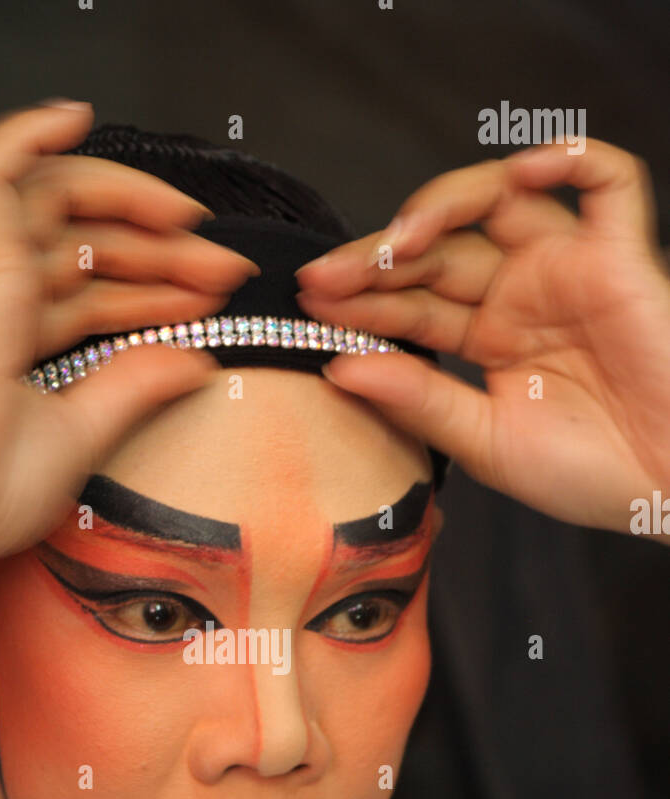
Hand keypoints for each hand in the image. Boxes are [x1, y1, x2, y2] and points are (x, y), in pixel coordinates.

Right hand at [0, 101, 257, 595]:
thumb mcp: (76, 437)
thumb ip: (132, 390)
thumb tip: (194, 360)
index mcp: (5, 338)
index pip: (90, 291)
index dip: (155, 291)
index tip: (213, 301)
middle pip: (81, 241)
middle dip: (161, 250)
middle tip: (226, 267)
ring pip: (53, 202)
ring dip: (130, 204)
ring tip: (194, 224)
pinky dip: (24, 133)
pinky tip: (73, 116)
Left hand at [294, 138, 669, 538]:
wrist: (666, 491)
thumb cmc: (587, 475)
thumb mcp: (486, 444)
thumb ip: (418, 402)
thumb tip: (338, 367)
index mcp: (488, 339)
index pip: (411, 302)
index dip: (361, 299)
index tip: (310, 304)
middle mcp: (522, 295)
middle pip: (439, 249)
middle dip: (379, 257)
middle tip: (328, 276)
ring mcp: (568, 270)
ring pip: (500, 198)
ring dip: (443, 205)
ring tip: (400, 241)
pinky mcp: (622, 256)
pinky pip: (607, 182)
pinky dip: (570, 160)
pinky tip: (523, 172)